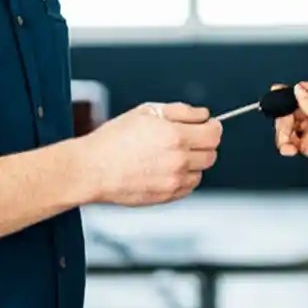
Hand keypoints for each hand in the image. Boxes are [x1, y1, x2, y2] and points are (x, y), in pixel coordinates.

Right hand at [80, 102, 222, 206]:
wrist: (92, 169)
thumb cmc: (113, 140)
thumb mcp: (146, 112)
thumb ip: (180, 111)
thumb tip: (202, 115)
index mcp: (175, 136)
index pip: (214, 133)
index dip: (213, 127)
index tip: (207, 125)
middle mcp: (179, 160)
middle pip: (211, 153)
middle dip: (203, 144)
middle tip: (187, 138)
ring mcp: (174, 181)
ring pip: (201, 171)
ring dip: (193, 162)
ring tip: (170, 154)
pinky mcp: (168, 196)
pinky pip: (188, 186)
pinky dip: (183, 177)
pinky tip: (164, 168)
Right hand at [274, 82, 307, 195]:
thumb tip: (299, 91)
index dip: (291, 92)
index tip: (276, 93)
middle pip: (293, 110)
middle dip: (284, 119)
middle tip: (284, 130)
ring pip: (290, 126)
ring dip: (284, 134)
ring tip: (286, 145)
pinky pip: (291, 142)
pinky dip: (286, 145)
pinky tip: (289, 150)